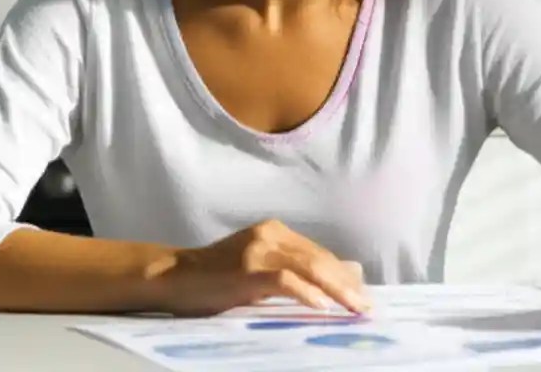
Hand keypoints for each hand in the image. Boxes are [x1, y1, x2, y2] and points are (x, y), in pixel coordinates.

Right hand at [156, 218, 370, 316]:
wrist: (173, 276)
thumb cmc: (216, 278)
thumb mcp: (259, 270)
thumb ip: (294, 271)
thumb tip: (342, 278)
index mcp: (276, 232)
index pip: (320, 254)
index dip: (344, 276)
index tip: (362, 298)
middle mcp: (271, 234)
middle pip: (320, 259)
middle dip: (347, 285)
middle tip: (366, 308)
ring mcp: (259, 249)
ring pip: (310, 266)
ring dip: (337, 290)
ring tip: (355, 309)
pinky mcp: (247, 269)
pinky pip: (285, 280)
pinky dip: (307, 293)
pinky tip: (323, 307)